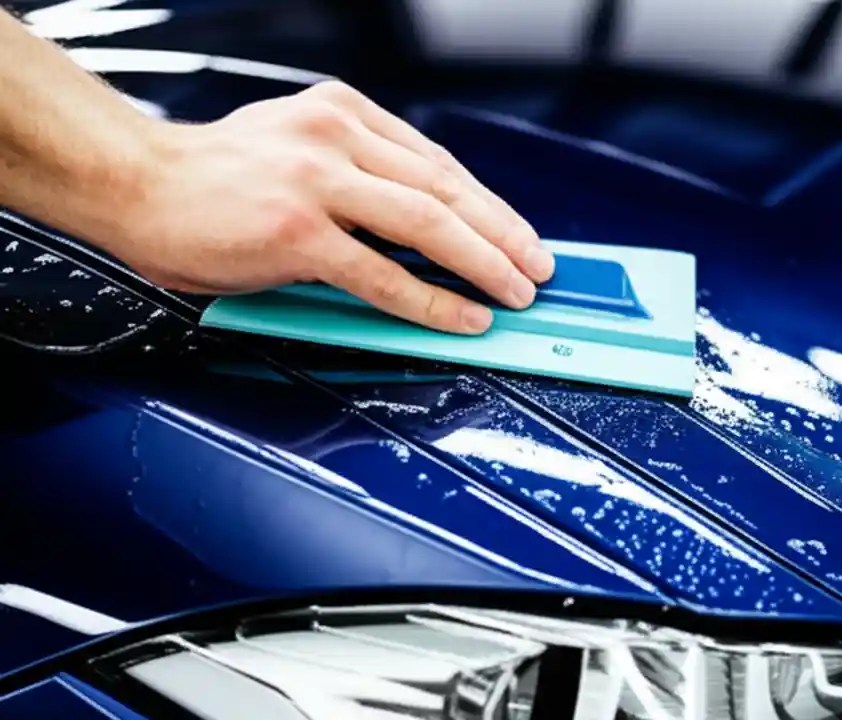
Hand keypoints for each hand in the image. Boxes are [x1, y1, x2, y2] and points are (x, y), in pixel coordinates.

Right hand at [105, 80, 552, 333]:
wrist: (132, 181)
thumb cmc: (209, 177)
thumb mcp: (294, 147)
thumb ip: (355, 172)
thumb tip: (419, 224)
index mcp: (342, 112)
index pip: (436, 163)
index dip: (487, 205)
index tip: (517, 234)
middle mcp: (337, 136)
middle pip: (446, 189)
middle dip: (504, 233)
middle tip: (538, 267)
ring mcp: (319, 182)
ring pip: (429, 224)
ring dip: (485, 263)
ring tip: (517, 293)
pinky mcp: (298, 232)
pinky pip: (382, 274)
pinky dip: (432, 300)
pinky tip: (463, 316)